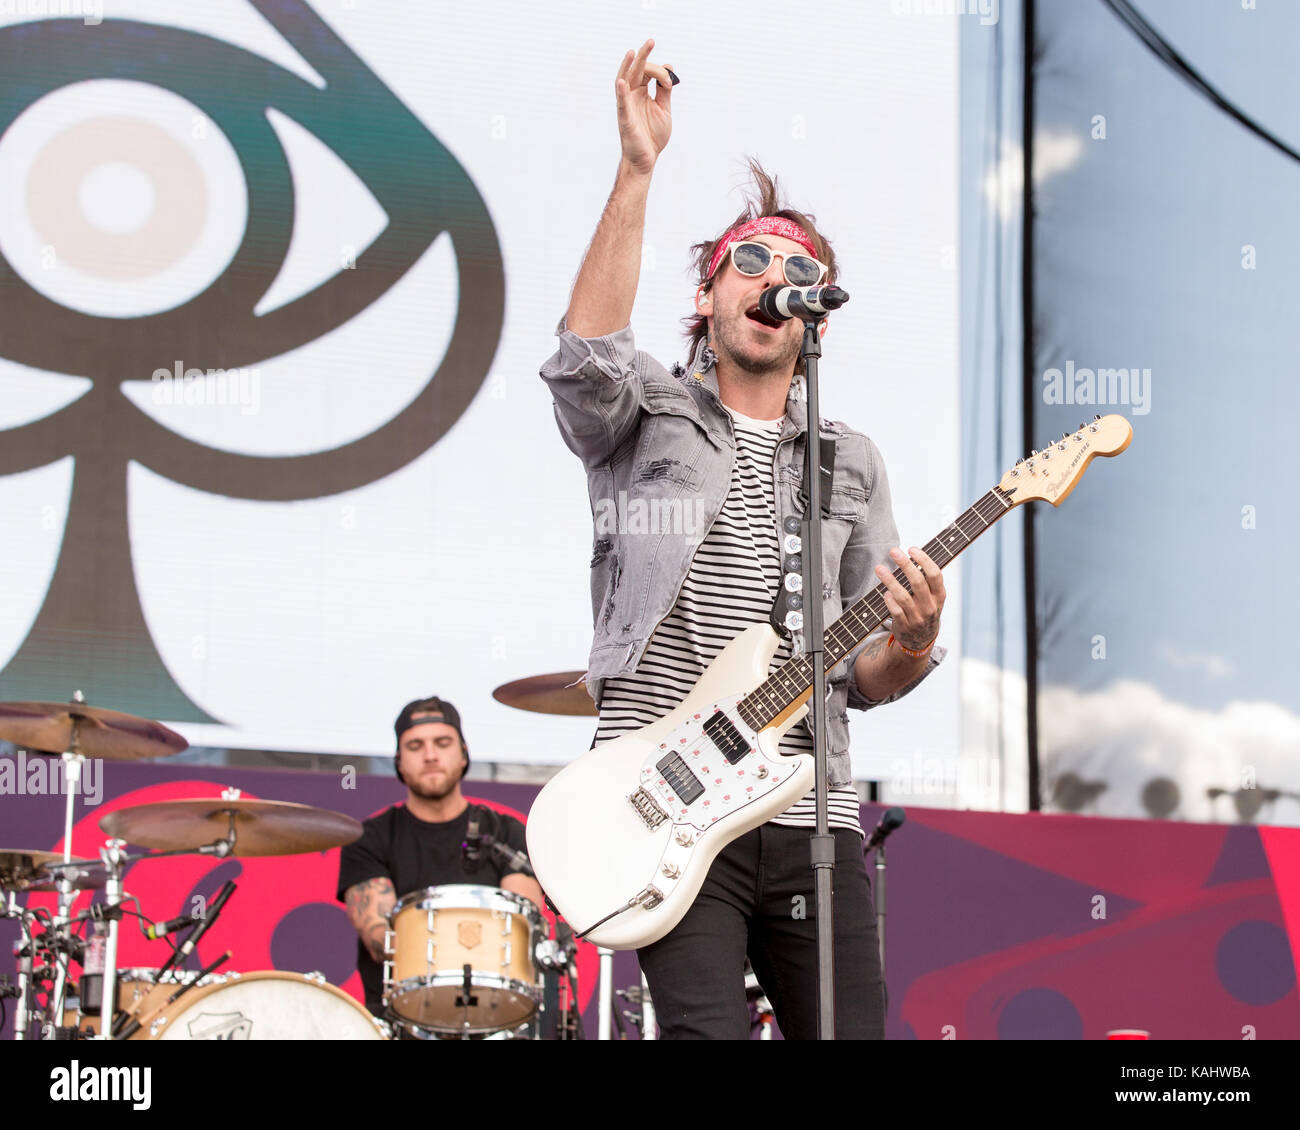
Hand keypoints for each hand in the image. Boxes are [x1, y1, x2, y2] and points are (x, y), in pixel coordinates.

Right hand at [615, 39, 673, 174]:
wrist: (647, 159)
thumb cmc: (652, 136)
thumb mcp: (664, 109)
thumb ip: (665, 90)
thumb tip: (668, 67)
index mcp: (642, 93)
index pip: (649, 72)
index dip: (661, 72)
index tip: (670, 82)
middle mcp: (632, 96)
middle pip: (636, 71)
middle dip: (643, 56)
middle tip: (651, 41)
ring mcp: (627, 106)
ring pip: (626, 81)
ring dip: (629, 66)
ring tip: (633, 52)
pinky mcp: (625, 118)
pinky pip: (621, 103)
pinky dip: (621, 92)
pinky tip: (622, 81)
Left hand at [875, 547, 943, 652]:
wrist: (921, 640)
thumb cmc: (925, 610)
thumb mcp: (933, 597)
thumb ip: (926, 579)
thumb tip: (912, 553)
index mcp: (939, 595)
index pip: (935, 574)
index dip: (924, 560)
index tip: (911, 549)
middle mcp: (930, 606)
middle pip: (918, 582)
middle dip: (905, 565)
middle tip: (893, 551)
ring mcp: (917, 617)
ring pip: (904, 597)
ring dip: (890, 581)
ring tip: (879, 568)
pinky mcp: (905, 626)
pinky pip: (896, 612)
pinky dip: (890, 602)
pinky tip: (884, 593)